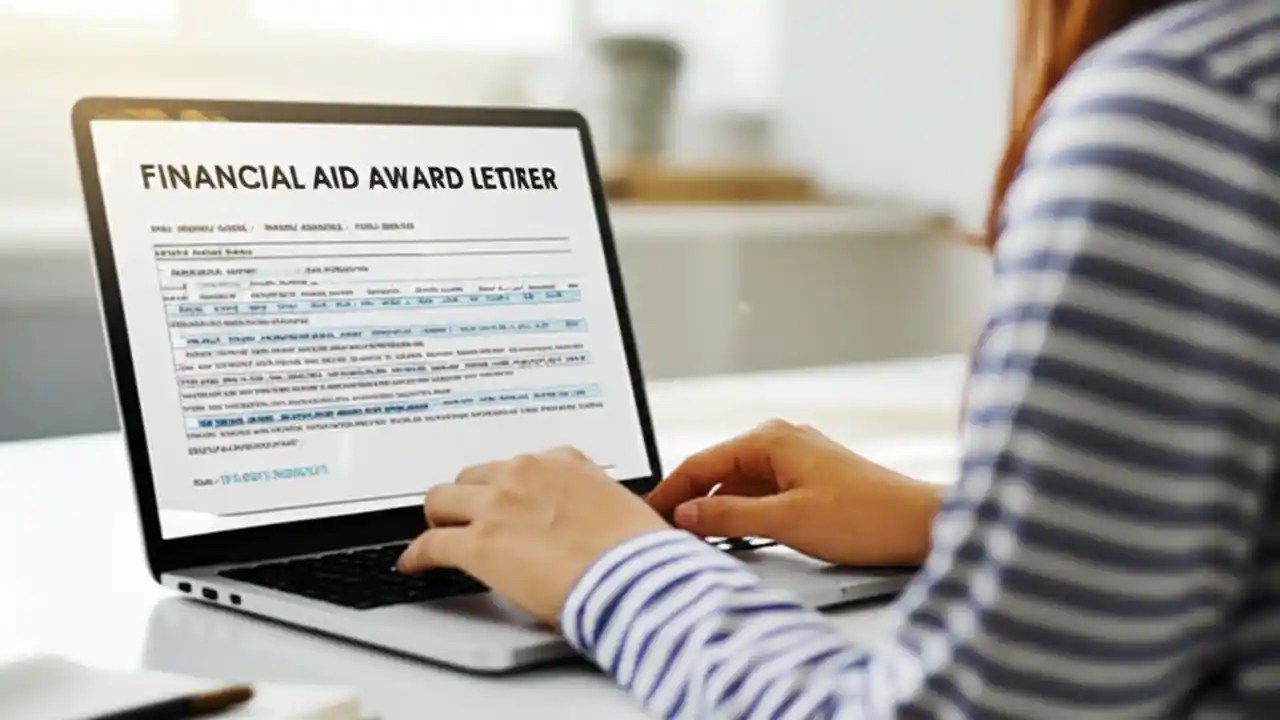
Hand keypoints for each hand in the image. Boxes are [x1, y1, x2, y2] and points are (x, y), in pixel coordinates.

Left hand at [396, 446, 667, 624]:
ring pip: (443, 499)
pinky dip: (417, 556)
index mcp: (564, 461)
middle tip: (468, 518)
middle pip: (475, 476)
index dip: (509, 488)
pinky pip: (430, 545)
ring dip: (442, 517)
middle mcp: (526, 473)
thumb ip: (593, 505)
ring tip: (440, 534)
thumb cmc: (638, 553)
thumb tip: (590, 525)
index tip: (507, 501)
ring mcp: (498, 505)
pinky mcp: (478, 544)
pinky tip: (414, 564)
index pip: (521, 465)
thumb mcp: (620, 507)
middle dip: (470, 497)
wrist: (633, 577)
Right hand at [649, 420, 941, 565]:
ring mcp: (796, 460)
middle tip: (665, 533)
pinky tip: (734, 536)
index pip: (701, 462)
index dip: (671, 491)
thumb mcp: (786, 520)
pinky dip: (743, 512)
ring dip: (718, 509)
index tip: (648, 514)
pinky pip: (761, 493)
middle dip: (691, 501)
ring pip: (739, 484)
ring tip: (694, 539)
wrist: (919, 524)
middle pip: (718, 471)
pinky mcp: (810, 480)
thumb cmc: (864, 516)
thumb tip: (688, 513)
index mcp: (770, 440)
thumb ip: (730, 515)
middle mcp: (781, 442)